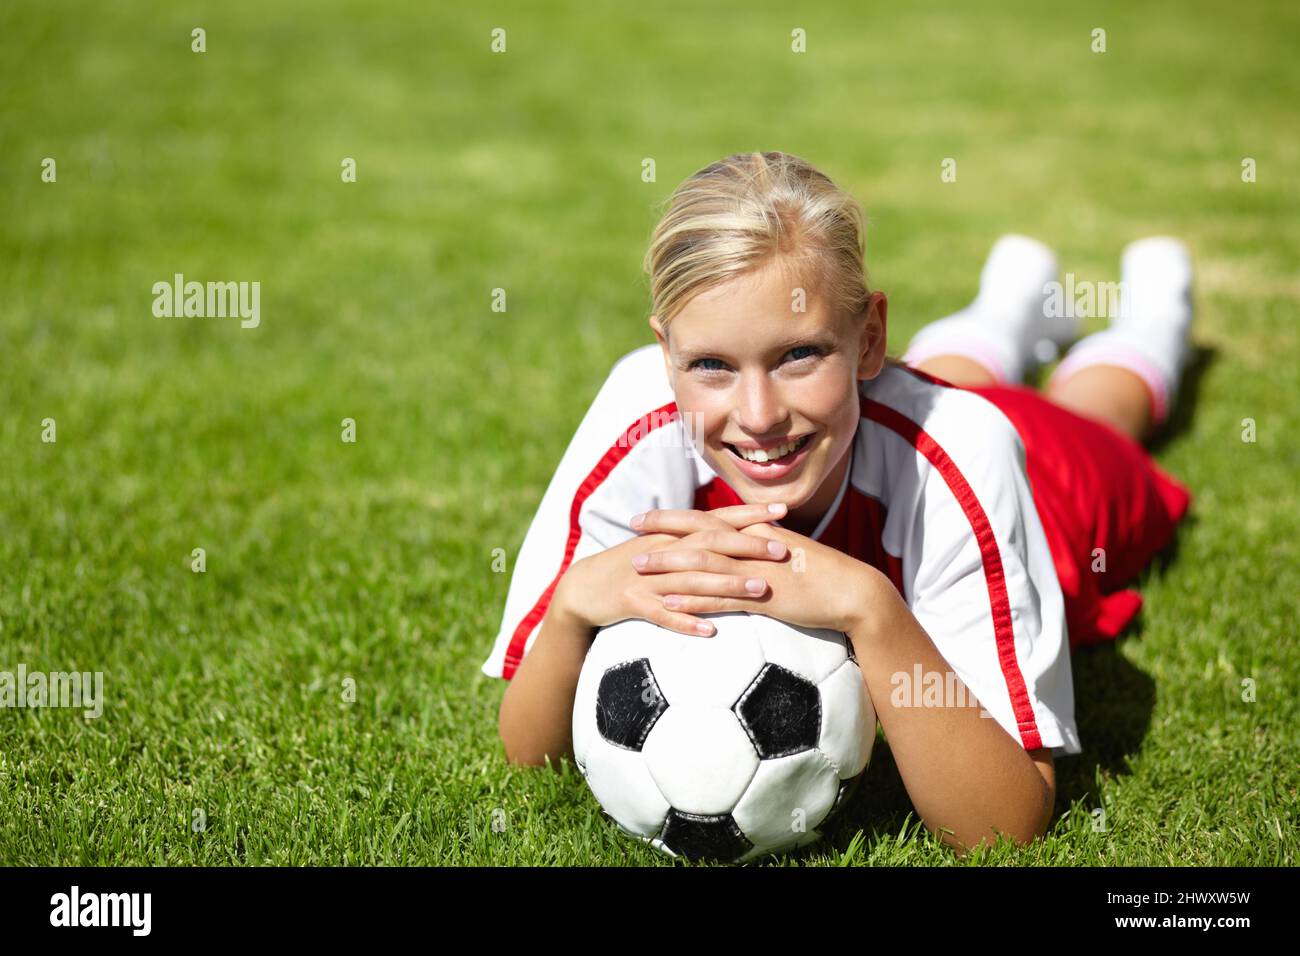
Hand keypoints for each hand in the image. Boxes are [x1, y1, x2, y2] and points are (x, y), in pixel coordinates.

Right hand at [559, 503, 792, 636]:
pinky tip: (710, 632)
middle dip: (748, 546)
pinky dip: (685, 621)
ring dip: (727, 584)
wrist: (583, 587)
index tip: (783, 510)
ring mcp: (647, 577)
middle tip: (783, 550)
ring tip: (761, 590)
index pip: (716, 519)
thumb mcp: (663, 550)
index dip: (749, 513)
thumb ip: (696, 545)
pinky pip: (661, 614)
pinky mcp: (630, 602)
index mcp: (672, 537)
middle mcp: (663, 551)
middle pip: (710, 544)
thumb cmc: (631, 569)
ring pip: (692, 579)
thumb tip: (738, 540)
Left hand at [629, 514, 878, 634]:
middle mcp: (752, 545)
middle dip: (661, 531)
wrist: (853, 591)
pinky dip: (693, 599)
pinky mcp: (763, 596)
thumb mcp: (786, 555)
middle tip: (630, 529)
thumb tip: (736, 551)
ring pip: (703, 564)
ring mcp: (756, 570)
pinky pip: (721, 597)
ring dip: (668, 565)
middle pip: (698, 533)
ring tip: (638, 568)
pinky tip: (670, 602)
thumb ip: (759, 550)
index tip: (645, 517)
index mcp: (755, 532)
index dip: (673, 517)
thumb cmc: (823, 577)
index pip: (706, 519)